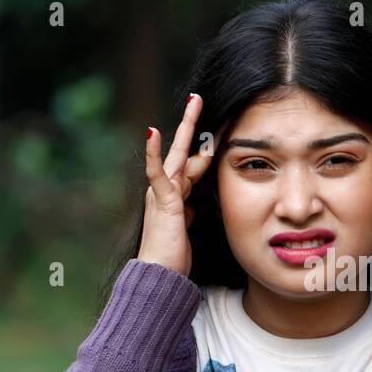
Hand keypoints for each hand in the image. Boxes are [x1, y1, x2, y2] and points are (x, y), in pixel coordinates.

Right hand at [136, 94, 219, 275]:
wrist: (160, 274)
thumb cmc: (174, 255)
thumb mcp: (189, 226)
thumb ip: (192, 208)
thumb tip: (197, 201)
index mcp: (176, 193)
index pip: (193, 163)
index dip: (206, 146)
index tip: (219, 129)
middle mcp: (167, 188)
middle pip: (184, 150)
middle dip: (193, 125)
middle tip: (198, 98)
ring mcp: (162, 192)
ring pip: (177, 153)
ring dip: (186, 127)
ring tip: (194, 102)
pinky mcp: (161, 200)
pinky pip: (157, 172)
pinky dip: (153, 152)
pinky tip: (152, 132)